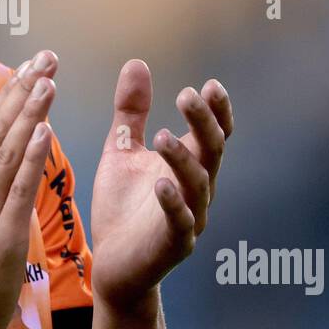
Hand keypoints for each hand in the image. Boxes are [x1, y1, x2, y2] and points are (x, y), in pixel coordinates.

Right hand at [0, 50, 59, 328]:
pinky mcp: (1, 234)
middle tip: (46, 58)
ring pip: (6, 153)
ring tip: (47, 81)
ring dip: (27, 114)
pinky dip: (30, 157)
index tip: (30, 63)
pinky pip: (16, 189)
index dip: (9, 91)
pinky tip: (44, 131)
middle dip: (23, 91)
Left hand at [89, 59, 233, 312]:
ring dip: (182, 158)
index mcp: (187, 166)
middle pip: (211, 151)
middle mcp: (196, 189)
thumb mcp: (122, 151)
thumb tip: (137, 63)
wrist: (112, 265)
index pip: (212, 133)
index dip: (216, 111)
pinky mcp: (173, 244)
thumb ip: (130, 112)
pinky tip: (161, 184)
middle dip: (203, 122)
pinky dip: (173, 202)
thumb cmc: (122, 207)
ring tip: (162, 135)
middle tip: (188, 95)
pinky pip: (179, 222)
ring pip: (197, 184)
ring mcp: (188, 218)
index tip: (210, 85)